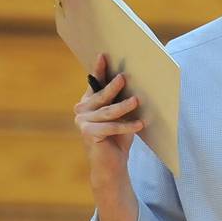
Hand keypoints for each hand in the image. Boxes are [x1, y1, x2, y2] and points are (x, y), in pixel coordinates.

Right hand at [74, 54, 142, 180]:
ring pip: (108, 111)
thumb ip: (122, 102)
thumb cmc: (118, 138)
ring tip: (137, 101)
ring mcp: (82, 121)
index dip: (99, 69)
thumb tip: (134, 85)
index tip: (104, 56)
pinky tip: (140, 125)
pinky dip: (126, 126)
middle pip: (101, 95)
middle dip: (114, 86)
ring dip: (124, 106)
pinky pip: (111, 126)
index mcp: (88, 102)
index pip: (94, 83)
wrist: (111, 164)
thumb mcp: (122, 117)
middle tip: (124, 77)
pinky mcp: (88, 133)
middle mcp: (81, 109)